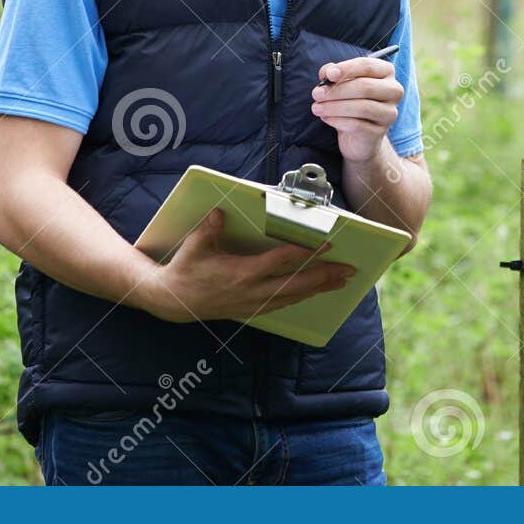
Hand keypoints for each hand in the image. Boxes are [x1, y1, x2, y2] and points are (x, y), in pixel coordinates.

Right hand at [141, 209, 352, 323]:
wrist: (174, 301)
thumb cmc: (185, 269)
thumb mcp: (195, 245)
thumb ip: (210, 228)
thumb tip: (220, 213)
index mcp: (241, 273)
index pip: (281, 262)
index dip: (305, 254)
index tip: (326, 246)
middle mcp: (252, 291)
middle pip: (297, 284)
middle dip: (325, 276)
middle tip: (349, 270)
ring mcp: (253, 303)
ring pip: (294, 297)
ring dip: (319, 289)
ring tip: (341, 281)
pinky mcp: (252, 310)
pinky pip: (284, 304)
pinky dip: (302, 297)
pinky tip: (315, 293)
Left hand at [311, 55, 402, 163]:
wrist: (358, 135)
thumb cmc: (350, 101)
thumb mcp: (341, 83)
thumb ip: (335, 73)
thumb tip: (329, 72)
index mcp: (386, 72)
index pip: (368, 66)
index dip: (346, 69)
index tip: (328, 75)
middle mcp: (393, 91)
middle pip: (365, 87)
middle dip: (337, 90)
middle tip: (316, 94)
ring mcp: (389, 113)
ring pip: (362, 107)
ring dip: (334, 107)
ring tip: (317, 107)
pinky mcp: (379, 132)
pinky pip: (357, 125)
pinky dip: (337, 120)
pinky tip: (325, 118)